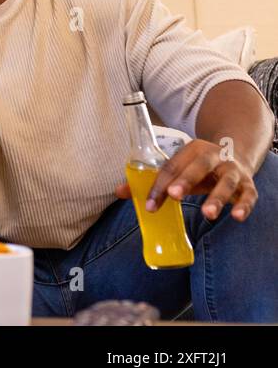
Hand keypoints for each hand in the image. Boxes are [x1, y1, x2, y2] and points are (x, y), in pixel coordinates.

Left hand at [114, 139, 257, 221]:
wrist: (236, 155)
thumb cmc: (199, 168)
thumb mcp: (179, 170)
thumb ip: (152, 182)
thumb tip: (119, 193)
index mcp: (192, 150)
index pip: (172, 167)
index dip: (160, 185)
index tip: (150, 205)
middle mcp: (214, 157)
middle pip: (199, 167)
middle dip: (186, 181)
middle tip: (174, 196)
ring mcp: (233, 170)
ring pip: (226, 182)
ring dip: (217, 197)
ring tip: (207, 214)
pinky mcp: (248, 185)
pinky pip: (248, 195)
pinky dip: (244, 205)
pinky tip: (237, 216)